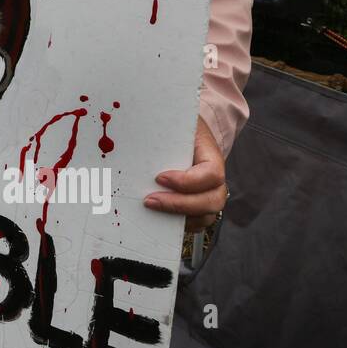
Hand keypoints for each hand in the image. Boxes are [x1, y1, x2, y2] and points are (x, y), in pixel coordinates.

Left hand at [144, 117, 226, 231]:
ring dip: (179, 217)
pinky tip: (158, 218)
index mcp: (211, 156)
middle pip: (212, 201)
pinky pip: (196, 223)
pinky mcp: (199, 206)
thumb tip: (131, 129)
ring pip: (205, 216)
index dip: (188, 181)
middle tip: (150, 200)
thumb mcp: (173, 123)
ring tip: (150, 210)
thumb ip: (160, 126)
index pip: (211, 174)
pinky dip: (179, 224)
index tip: (159, 177)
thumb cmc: (177, 129)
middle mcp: (216, 180)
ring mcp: (210, 195)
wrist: (187, 136)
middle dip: (180, 205)